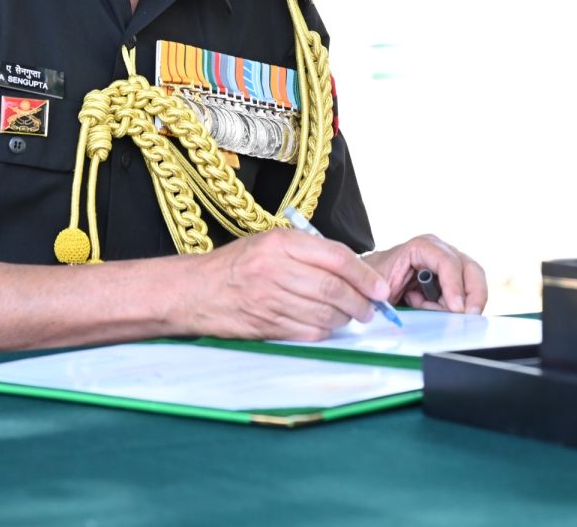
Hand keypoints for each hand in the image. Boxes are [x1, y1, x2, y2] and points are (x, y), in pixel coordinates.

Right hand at [185, 229, 391, 341]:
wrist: (196, 291)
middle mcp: (275, 269)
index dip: (364, 276)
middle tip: (371, 308)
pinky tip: (326, 325)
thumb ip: (309, 252)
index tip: (380, 288)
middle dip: (361, 302)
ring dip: (345, 319)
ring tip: (350, 316)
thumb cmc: (237, 265)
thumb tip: (355, 272)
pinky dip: (325, 331)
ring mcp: (270, 299)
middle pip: (334, 289)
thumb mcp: (270, 243)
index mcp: (280, 243)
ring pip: (325, 314)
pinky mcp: (267, 325)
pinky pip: (309, 332)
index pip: (336, 258)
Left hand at [364, 235, 487, 314]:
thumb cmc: (371, 284)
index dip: (454, 285)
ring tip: (426, 310)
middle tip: (468, 317)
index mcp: (420, 247)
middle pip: (470, 269)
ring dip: (458, 304)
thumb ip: (396, 305)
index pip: (446, 261)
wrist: (368, 285)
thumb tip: (420, 321)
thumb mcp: (378, 292)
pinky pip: (465, 297)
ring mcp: (449, 266)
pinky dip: (454, 308)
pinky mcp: (452, 282)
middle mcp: (440, 252)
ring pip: (472, 285)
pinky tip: (429, 309)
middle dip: (473, 295)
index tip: (456, 308)